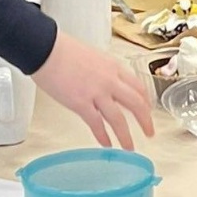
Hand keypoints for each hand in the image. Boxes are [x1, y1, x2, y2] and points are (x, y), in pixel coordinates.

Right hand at [32, 33, 153, 149]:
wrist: (46, 49)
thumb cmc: (64, 50)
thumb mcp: (94, 56)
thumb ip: (103, 71)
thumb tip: (104, 83)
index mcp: (114, 67)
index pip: (138, 86)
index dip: (145, 101)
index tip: (148, 110)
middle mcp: (110, 80)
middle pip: (136, 104)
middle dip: (146, 121)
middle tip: (149, 132)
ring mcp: (97, 93)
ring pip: (119, 119)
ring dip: (126, 136)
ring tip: (129, 147)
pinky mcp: (81, 103)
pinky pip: (97, 124)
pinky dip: (103, 136)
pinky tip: (107, 144)